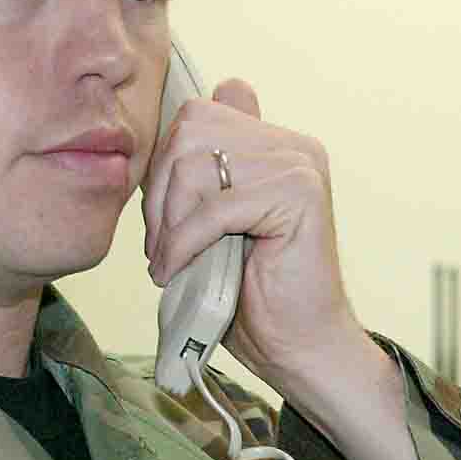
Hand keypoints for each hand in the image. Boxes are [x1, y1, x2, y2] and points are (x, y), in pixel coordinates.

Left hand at [141, 78, 375, 398]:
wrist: (298, 345)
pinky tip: (176, 272)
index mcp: (276, 143)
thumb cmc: (252, 292)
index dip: (165, 164)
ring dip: (169, 222)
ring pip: (195, 167)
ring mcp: (300, 166)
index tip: (165, 217)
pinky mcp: (300, 196)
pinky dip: (184, 243)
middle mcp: (294, 145)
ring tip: (170, 260)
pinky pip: (215, 208)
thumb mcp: (213, 219)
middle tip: (160, 244)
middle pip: (191, 132)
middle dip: (160, 191)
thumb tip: (193, 118)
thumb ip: (203, 172)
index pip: (198, 114)